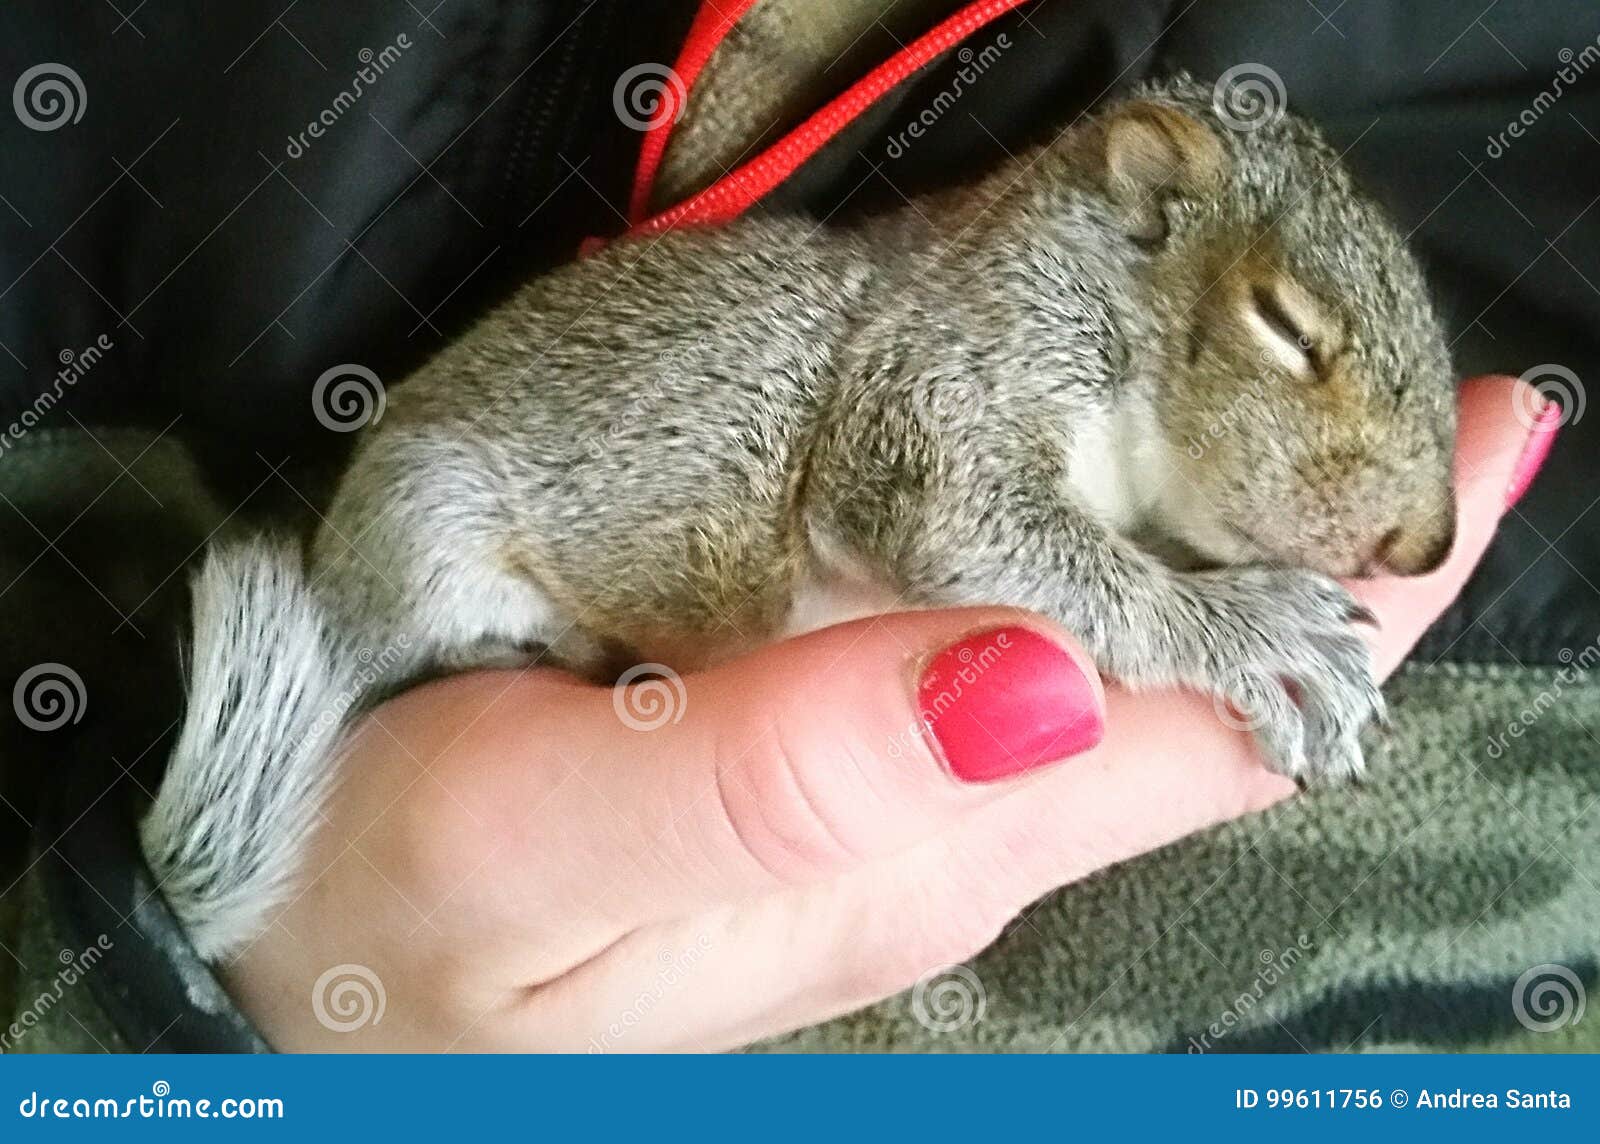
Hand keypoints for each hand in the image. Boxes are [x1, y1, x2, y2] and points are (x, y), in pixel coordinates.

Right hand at [221, 376, 1551, 1050]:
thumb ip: (777, 781)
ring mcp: (892, 812)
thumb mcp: (551, 851)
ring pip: (1115, 684)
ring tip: (1318, 433)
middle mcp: (938, 836)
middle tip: (1444, 409)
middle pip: (1191, 704)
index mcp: (911, 854)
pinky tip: (1115, 527)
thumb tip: (1029, 685)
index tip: (1465, 455)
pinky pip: (1013, 673)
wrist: (317, 971)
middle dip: (1327, 568)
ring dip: (1230, 566)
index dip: (1340, 605)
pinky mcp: (832, 777)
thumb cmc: (405, 917)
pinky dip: (1103, 585)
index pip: (1192, 729)